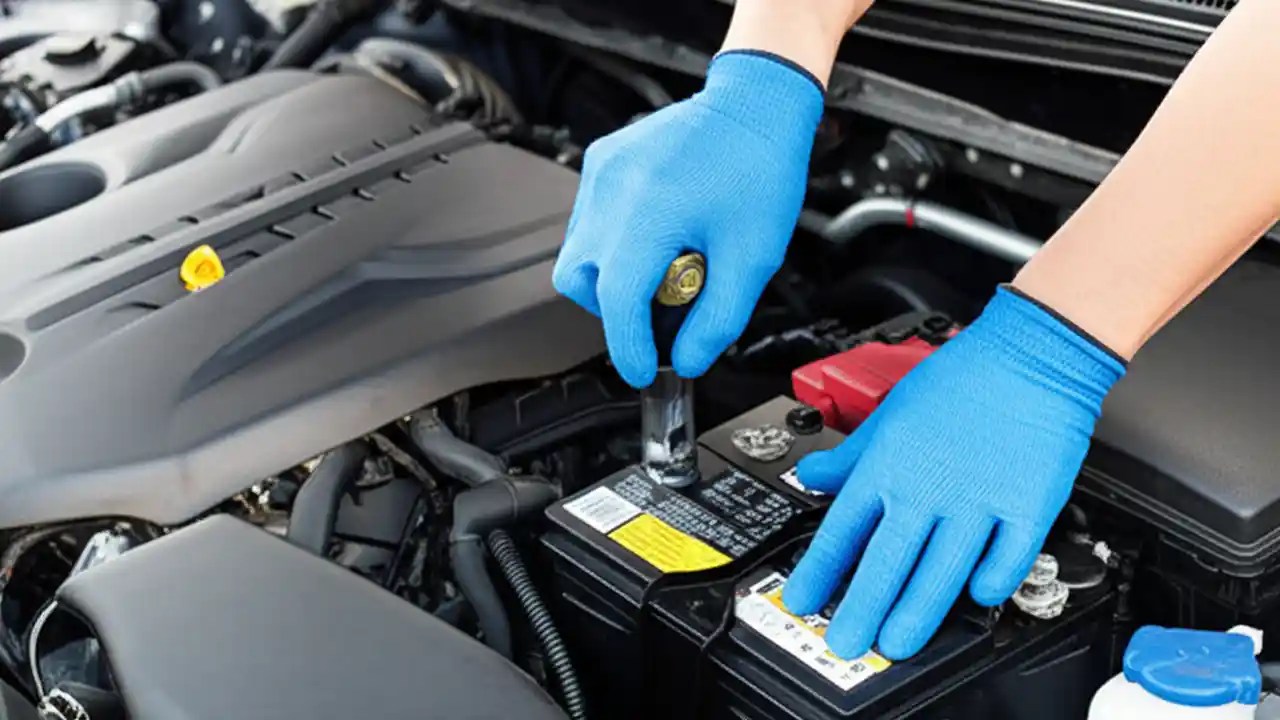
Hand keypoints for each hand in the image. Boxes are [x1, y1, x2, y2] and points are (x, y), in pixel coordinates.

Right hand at [552, 51, 823, 387]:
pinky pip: (588, 219)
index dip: (628, 347)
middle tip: (660, 308)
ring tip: (663, 265)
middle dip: (613, 310)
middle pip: (579, 282)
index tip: (643, 371)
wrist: (755, 103)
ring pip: (577, 252)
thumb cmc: (759, 169)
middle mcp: (613, 192)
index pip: (617, 303)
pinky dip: (612, 242)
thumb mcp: (753, 259)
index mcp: (648, 216)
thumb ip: (718, 320)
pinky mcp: (601, 161)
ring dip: (610, 276)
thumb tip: (688, 359)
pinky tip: (656, 233)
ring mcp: (601, 174)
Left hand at [782, 288, 1124, 659]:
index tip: (803, 600)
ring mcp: (979, 499)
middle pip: (887, 561)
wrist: (1032, 354)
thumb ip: (851, 455)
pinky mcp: (1027, 506)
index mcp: (889, 463)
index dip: (820, 570)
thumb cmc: (961, 379)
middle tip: (847, 643)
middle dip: (862, 608)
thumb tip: (814, 477)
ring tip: (898, 642)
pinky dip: (991, 581)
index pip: (843, 528)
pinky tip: (979, 596)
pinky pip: (1007, 557)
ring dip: (917, 612)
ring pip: (942, 570)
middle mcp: (929, 486)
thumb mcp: (889, 412)